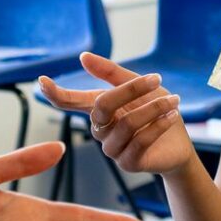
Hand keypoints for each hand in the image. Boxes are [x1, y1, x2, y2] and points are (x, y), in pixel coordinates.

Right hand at [37, 54, 197, 177]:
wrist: (178, 143)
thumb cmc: (155, 110)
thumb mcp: (138, 86)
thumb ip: (111, 73)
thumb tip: (83, 57)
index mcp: (98, 109)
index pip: (70, 102)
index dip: (55, 93)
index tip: (42, 81)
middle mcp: (100, 129)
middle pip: (102, 107)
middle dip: (130, 90)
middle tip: (156, 79)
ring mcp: (111, 149)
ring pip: (126, 125)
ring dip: (153, 109)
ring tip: (173, 100)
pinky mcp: (127, 163)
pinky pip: (139, 142)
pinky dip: (157, 126)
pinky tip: (171, 116)